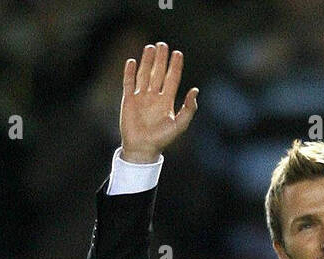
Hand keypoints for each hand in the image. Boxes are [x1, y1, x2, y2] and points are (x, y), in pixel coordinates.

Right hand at [120, 42, 197, 161]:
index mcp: (166, 102)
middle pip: (158, 73)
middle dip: (161, 59)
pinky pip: (128, 83)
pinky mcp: (128, 100)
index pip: (172, 79)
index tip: (178, 53)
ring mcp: (140, 98)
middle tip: (163, 44)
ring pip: (144, 74)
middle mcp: (154, 97)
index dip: (175, 67)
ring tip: (150, 47)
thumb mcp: (179, 125)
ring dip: (147, 61)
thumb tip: (195, 90)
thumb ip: (189, 109)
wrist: (142, 149)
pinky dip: (129, 72)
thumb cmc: (161, 140)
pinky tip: (131, 61)